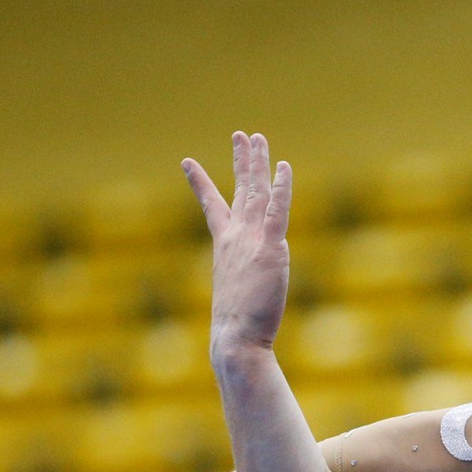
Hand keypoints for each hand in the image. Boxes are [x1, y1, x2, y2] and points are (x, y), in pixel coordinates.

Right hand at [182, 130, 292, 358]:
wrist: (235, 337)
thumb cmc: (237, 325)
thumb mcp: (238, 292)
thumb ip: (244, 276)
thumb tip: (253, 274)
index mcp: (224, 245)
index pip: (212, 206)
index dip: (201, 182)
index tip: (187, 161)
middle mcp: (234, 237)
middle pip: (239, 189)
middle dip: (241, 160)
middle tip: (241, 135)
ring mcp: (251, 240)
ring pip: (255, 192)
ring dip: (257, 162)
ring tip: (257, 137)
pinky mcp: (269, 249)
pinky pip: (276, 211)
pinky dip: (281, 188)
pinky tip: (284, 167)